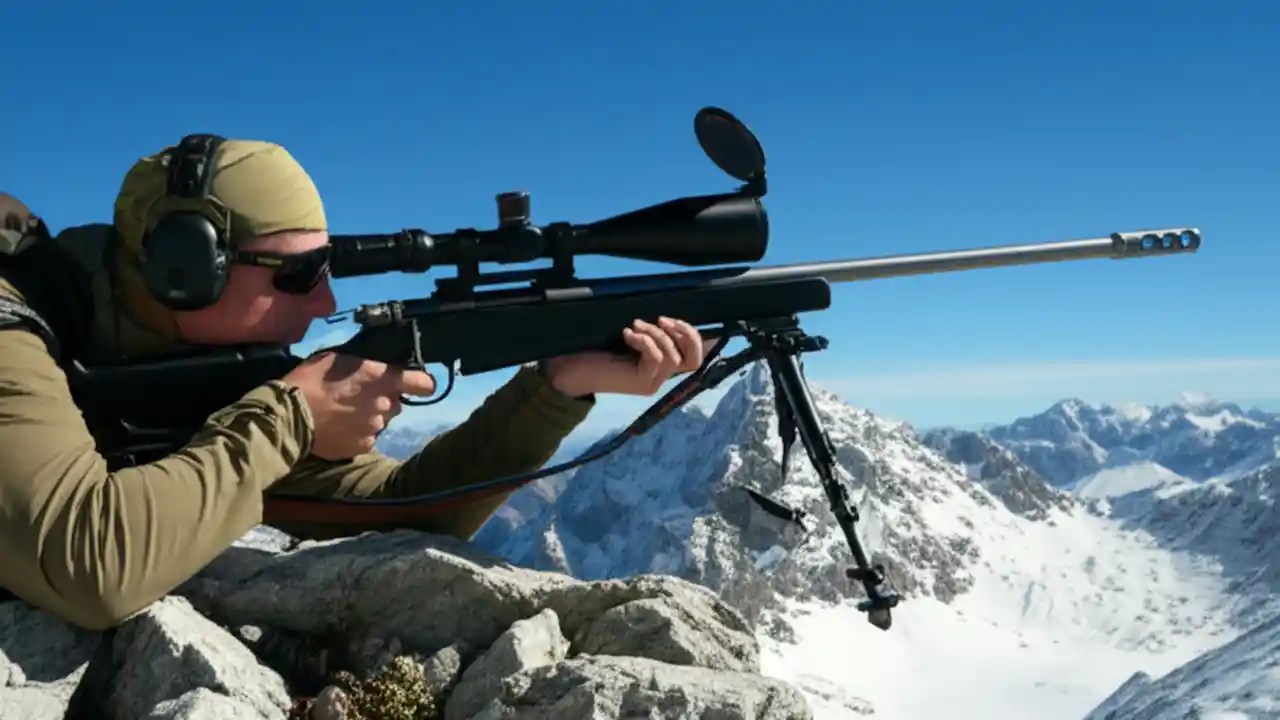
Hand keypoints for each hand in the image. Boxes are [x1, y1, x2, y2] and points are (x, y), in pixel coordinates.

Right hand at [282, 352, 435, 459]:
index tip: (418, 385)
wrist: (289, 416)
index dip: (423, 383)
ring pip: (382, 421)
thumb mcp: (339, 359)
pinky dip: (358, 434)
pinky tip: (339, 429)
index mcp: (382, 378)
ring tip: (344, 414)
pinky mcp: (363, 447)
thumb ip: (366, 366)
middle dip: (383, 399)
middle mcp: (385, 404)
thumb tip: (377, 369)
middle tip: (358, 397)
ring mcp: (375, 428)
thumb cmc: (310, 380)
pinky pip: (368, 438)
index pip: (423, 383)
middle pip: (397, 402)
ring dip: (370, 417)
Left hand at [541, 317, 708, 397]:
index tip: (678, 319)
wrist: (571, 371)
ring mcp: (653, 382)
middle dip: (685, 334)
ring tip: (637, 325)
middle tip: (663, 319)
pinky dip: (645, 342)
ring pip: (673, 357)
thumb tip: (662, 311)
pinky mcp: (642, 383)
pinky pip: (656, 359)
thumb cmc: (595, 351)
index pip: (694, 357)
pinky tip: (628, 334)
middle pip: (694, 359)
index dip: (698, 338)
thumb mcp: (627, 336)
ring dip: (657, 335)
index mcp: (661, 365)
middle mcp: (662, 376)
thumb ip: (647, 330)